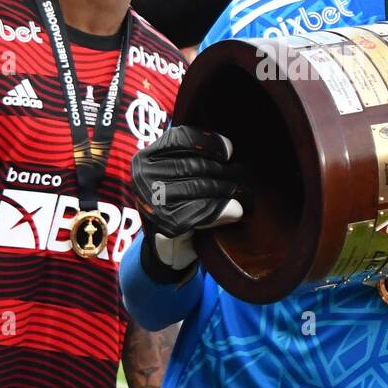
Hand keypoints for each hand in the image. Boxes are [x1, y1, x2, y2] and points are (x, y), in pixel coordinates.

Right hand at [130, 125, 245, 281]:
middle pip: (195, 164)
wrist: (167, 249)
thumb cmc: (178, 204)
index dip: (209, 142)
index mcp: (145, 158)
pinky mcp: (165, 223)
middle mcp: (142, 177)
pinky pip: (203, 210)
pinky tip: (237, 211)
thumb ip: (196, 158)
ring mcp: (151, 200)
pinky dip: (223, 210)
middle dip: (225, 170)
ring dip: (228, 190)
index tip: (230, 151)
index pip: (180, 138)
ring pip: (201, 186)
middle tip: (244, 175)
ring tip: (245, 193)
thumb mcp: (180, 176)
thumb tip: (230, 149)